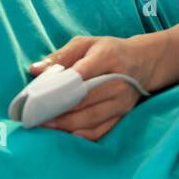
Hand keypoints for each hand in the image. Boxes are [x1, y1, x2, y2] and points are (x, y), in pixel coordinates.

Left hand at [28, 34, 163, 140]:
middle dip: (59, 108)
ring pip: (92, 117)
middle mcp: (118, 80)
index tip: (40, 93)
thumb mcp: (87, 43)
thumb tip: (35, 70)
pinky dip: (82, 135)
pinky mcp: (123, 115)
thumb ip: (61, 55)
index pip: (83, 71)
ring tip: (46, 125)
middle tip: (37, 115)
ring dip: (67, 124)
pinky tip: (66, 134)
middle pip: (86, 98)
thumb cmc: (109, 51)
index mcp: (108, 56)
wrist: (143, 62)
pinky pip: (101, 130)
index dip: (62, 84)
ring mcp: (122, 101)